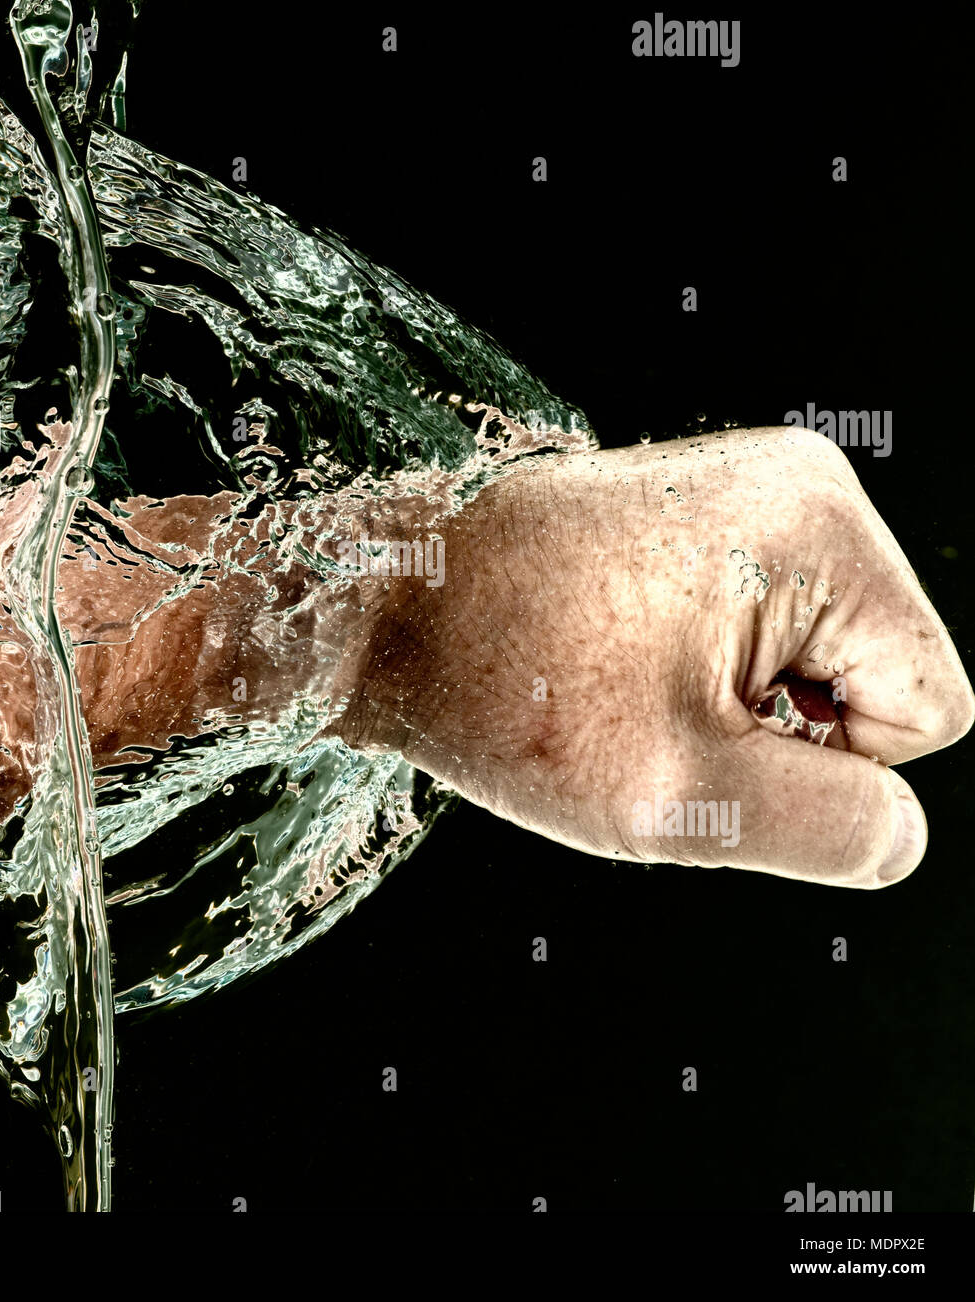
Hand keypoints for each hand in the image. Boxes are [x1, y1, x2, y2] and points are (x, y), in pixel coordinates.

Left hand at [337, 426, 974, 887]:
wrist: (392, 611)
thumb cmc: (507, 688)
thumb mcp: (679, 792)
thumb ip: (831, 828)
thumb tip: (902, 831)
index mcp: (817, 528)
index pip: (928, 708)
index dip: (821, 765)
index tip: (695, 731)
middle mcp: (799, 484)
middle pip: (879, 676)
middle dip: (778, 729)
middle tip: (653, 708)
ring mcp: (752, 489)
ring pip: (822, 661)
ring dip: (738, 706)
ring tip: (633, 682)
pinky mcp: (709, 513)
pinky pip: (770, 630)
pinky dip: (712, 671)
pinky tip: (629, 661)